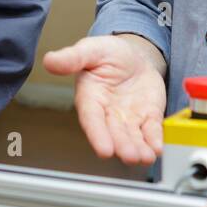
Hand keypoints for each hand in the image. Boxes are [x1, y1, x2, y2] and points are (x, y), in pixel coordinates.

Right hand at [43, 34, 165, 164]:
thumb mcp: (91, 49)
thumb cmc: (109, 53)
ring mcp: (129, 118)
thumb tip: (49, 60)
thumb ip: (72, 57)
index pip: (92, 120)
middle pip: (114, 134)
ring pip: (133, 137)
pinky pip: (151, 130)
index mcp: (90, 99)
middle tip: (130, 156)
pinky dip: (155, 139)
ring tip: (145, 157)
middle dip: (122, 146)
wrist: (134, 54)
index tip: (104, 150)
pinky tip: (157, 147)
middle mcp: (108, 113)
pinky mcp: (148, 116)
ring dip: (139, 148)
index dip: (98, 135)